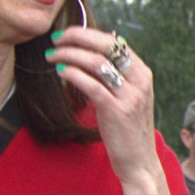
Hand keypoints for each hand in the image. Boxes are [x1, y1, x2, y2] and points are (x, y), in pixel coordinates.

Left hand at [49, 24, 161, 185]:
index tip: (66, 35)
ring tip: (52, 57)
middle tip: (55, 40)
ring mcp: (130, 96)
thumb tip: (91, 51)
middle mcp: (140, 81)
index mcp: (142, 73)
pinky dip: (72, 74)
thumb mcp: (127, 96)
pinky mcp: (117, 111)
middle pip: (106, 45)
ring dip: (68, 55)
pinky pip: (91, 85)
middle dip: (76, 37)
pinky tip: (60, 72)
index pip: (114, 41)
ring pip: (96, 62)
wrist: (139, 161)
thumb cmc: (127, 128)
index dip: (87, 33)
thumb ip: (115, 75)